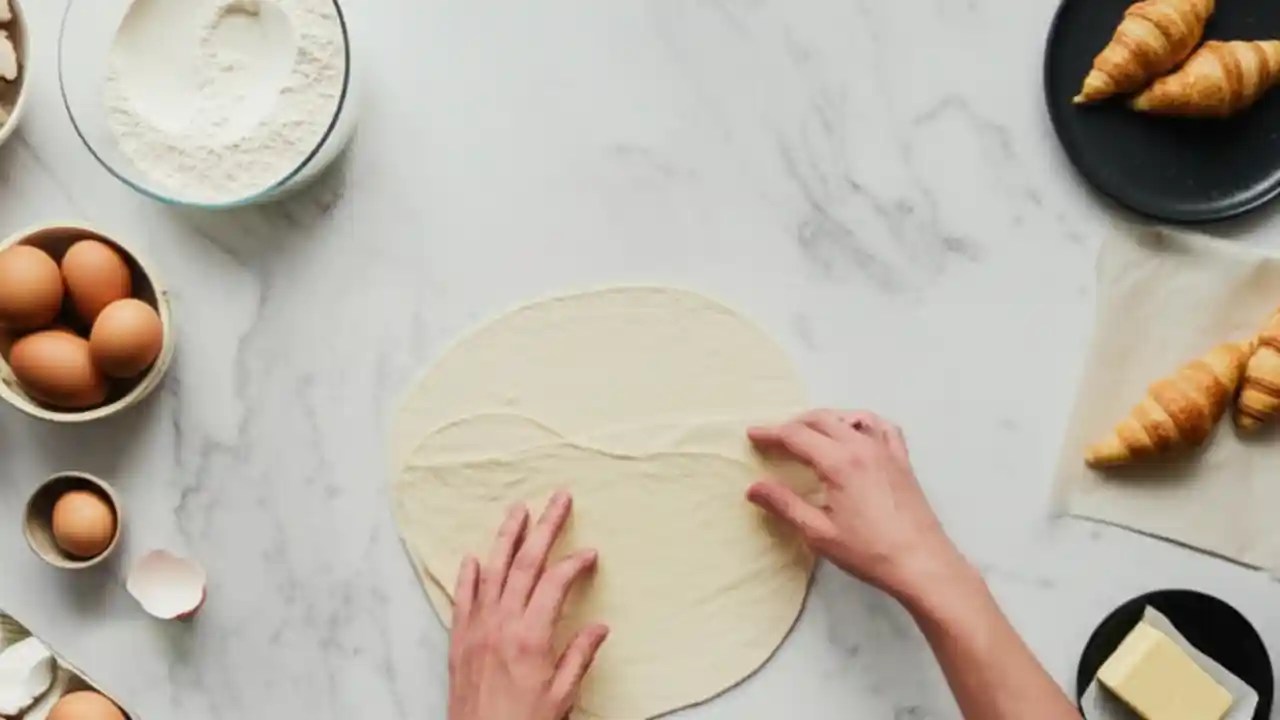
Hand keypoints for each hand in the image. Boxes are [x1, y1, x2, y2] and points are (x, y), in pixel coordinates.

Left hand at [448, 491, 609, 719]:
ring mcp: (476, 629)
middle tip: (558, 499)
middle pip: (524, 563)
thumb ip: (579, 657)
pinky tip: (475, 557)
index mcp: (530, 637)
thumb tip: (599, 627)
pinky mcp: (458, 640)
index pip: (554, 583)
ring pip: (491, 571)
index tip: (590, 553)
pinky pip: (463, 597)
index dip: (574, 563)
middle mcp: (500, 624)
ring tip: (518, 510)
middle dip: (544, 528)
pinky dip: (469, 574)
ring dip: (506, 537)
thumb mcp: (562, 696)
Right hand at [747, 410, 966, 604]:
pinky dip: (861, 422)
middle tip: (773, 437)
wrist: (922, 562)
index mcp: (839, 462)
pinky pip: (881, 426)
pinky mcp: (902, 459)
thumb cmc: (868, 552)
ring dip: (824, 419)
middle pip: (821, 419)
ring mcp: (886, 449)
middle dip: (793, 424)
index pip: (796, 435)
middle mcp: (862, 446)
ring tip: (808, 432)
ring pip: (850, 417)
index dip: (771, 433)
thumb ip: (785, 505)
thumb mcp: (819, 533)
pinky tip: (855, 431)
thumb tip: (753, 487)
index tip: (752, 435)